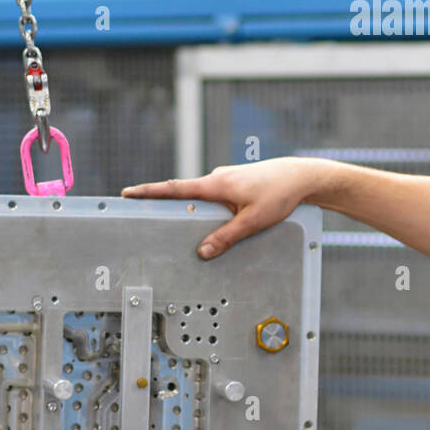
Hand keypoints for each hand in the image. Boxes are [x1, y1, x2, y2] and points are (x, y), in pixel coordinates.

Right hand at [122, 158, 319, 259]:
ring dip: (191, 210)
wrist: (302, 177)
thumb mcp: (252, 220)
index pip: (175, 189)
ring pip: (201, 198)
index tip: (128, 193)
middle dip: (165, 205)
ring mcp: (227, 180)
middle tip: (144, 215)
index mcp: (216, 184)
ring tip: (184, 230)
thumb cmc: (279, 194)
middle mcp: (218, 179)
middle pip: (184, 194)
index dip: (149, 192)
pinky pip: (215, 198)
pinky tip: (216, 224)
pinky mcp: (236, 184)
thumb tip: (203, 252)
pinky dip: (208, 209)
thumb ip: (226, 237)